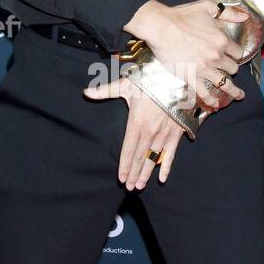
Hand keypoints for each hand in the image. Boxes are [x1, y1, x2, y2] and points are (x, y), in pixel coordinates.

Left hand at [83, 68, 184, 188]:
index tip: (121, 178)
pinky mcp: (176, 132)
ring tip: (140, 185)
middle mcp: (150, 132)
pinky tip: (162, 178)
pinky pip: (171, 154)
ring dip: (146, 173)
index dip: (124, 166)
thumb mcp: (126, 84)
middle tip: (129, 187)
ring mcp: (164, 133)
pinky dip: (167, 167)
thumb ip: (105, 91)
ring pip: (153, 159)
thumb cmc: (151, 79)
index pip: (128, 150)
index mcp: (136, 122)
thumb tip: (86, 92)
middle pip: (140, 158)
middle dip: (134, 173)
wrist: (177, 76)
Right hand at [125, 0, 249, 108]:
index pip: (238, 52)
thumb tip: (245, 16)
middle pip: (233, 68)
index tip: (233, 56)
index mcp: (222, 41)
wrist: (160, 27)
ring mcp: (204, 69)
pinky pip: (206, 93)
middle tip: (228, 70)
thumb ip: (228, 13)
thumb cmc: (182, 15)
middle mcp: (216, 57)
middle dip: (231, 68)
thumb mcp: (207, 8)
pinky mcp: (191, 77)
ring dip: (234, 91)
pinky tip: (216, 104)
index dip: (236, 54)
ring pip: (225, 84)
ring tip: (239, 95)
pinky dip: (212, 100)